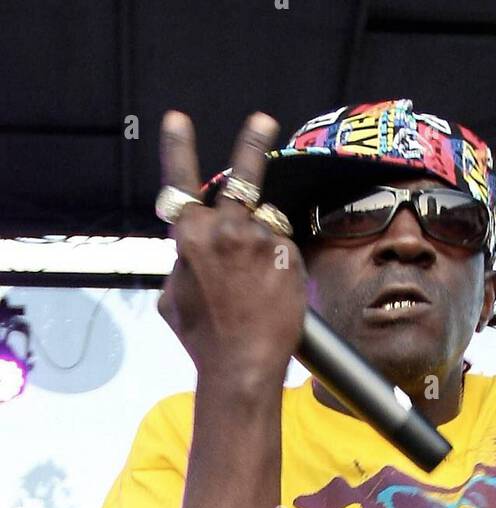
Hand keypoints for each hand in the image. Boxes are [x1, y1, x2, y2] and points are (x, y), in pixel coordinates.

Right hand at [157, 111, 306, 386]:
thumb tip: (189, 256)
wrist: (243, 366)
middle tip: (263, 120)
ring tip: (258, 286)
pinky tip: (272, 296)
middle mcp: (226, 229)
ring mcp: (262, 241)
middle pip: (243, 178)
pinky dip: (280, 268)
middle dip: (253, 144)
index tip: (179, 120)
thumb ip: (182, 266)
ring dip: (264, 246)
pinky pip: (285, 253)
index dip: (178, 147)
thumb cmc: (204, 339)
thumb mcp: (173, 300)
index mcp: (190, 237)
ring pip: (266, 227)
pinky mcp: (290, 257)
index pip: (180, 183)